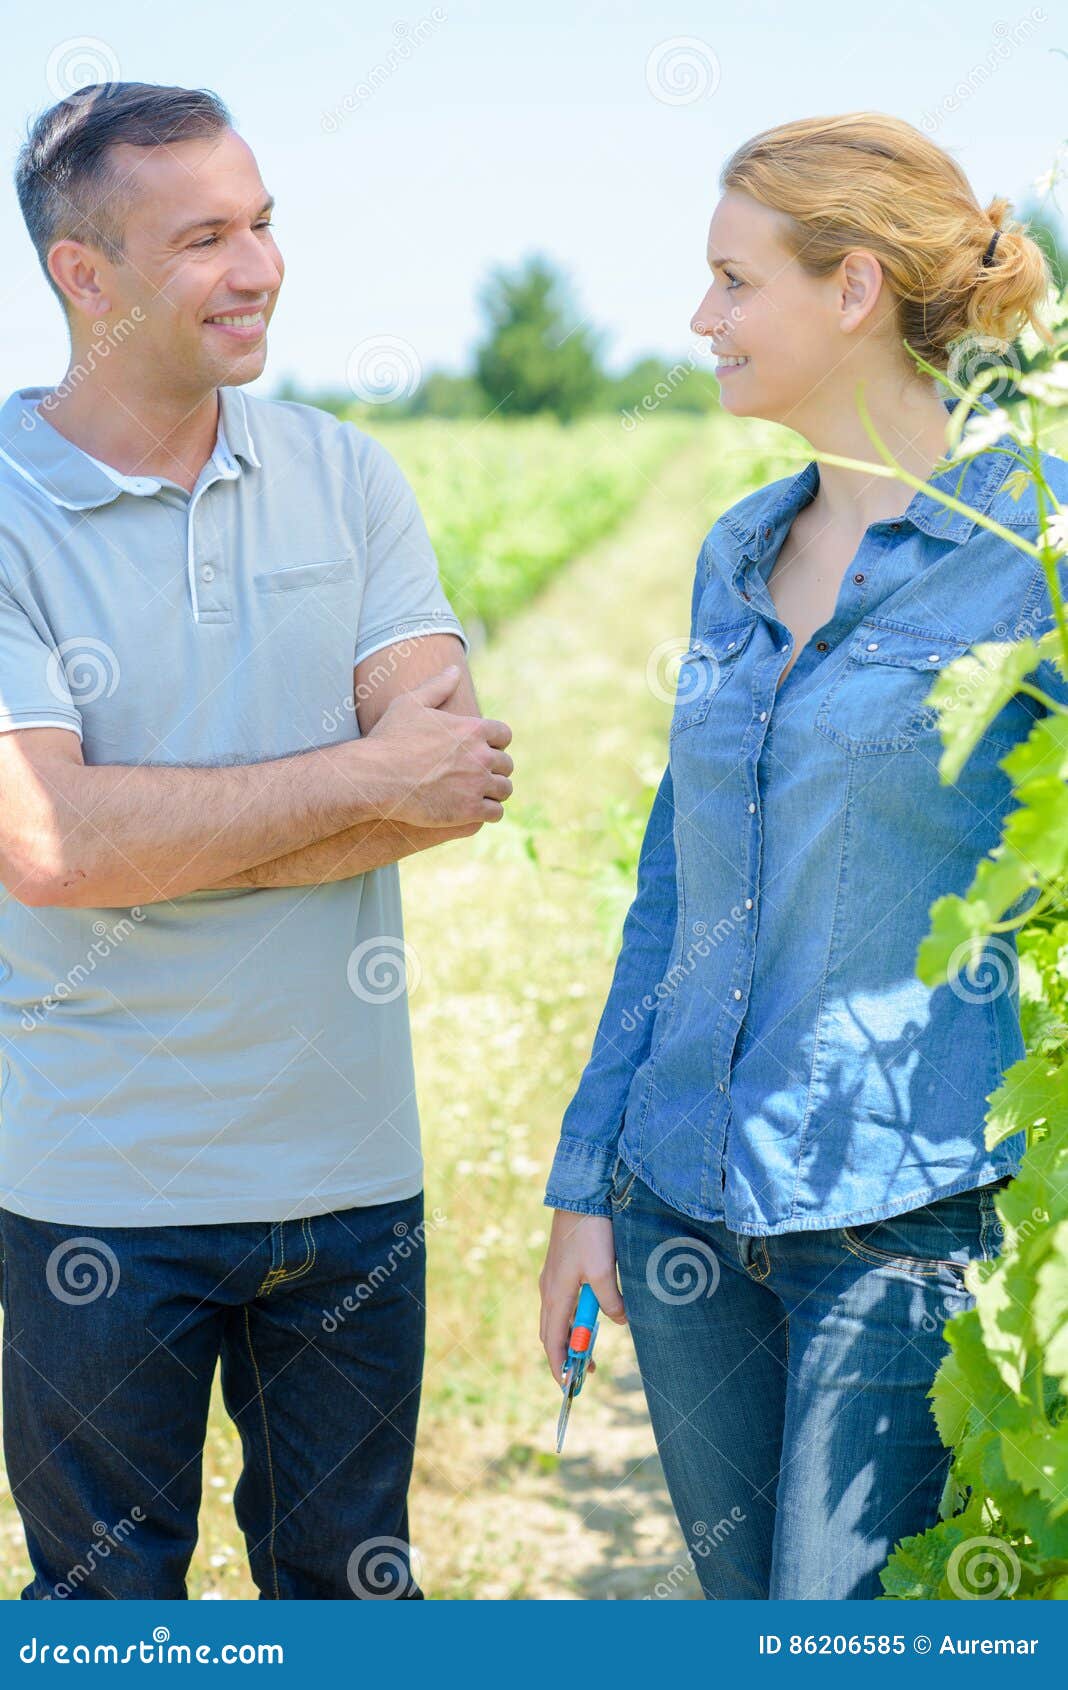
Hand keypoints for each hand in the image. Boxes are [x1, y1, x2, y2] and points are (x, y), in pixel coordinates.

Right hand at [359, 666, 513, 826]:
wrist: (376, 778)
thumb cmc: (389, 740)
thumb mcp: (410, 704)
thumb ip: (437, 686)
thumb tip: (454, 670)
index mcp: (473, 729)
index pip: (504, 735)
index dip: (496, 743)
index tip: (486, 750)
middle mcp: (481, 756)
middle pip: (506, 764)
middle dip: (495, 769)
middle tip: (481, 775)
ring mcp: (477, 784)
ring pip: (504, 790)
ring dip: (495, 792)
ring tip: (482, 794)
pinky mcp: (470, 811)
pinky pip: (495, 812)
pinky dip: (489, 812)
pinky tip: (477, 811)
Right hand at [538, 1209, 626, 1386]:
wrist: (579, 1197)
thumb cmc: (590, 1233)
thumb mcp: (602, 1271)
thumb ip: (610, 1301)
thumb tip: (620, 1321)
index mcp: (556, 1295)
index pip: (553, 1342)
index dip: (560, 1366)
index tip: (568, 1387)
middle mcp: (549, 1290)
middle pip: (551, 1334)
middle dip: (565, 1356)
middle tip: (583, 1373)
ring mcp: (552, 1279)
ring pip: (555, 1319)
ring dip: (569, 1337)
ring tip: (589, 1350)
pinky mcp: (559, 1269)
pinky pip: (561, 1304)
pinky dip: (571, 1319)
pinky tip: (587, 1316)